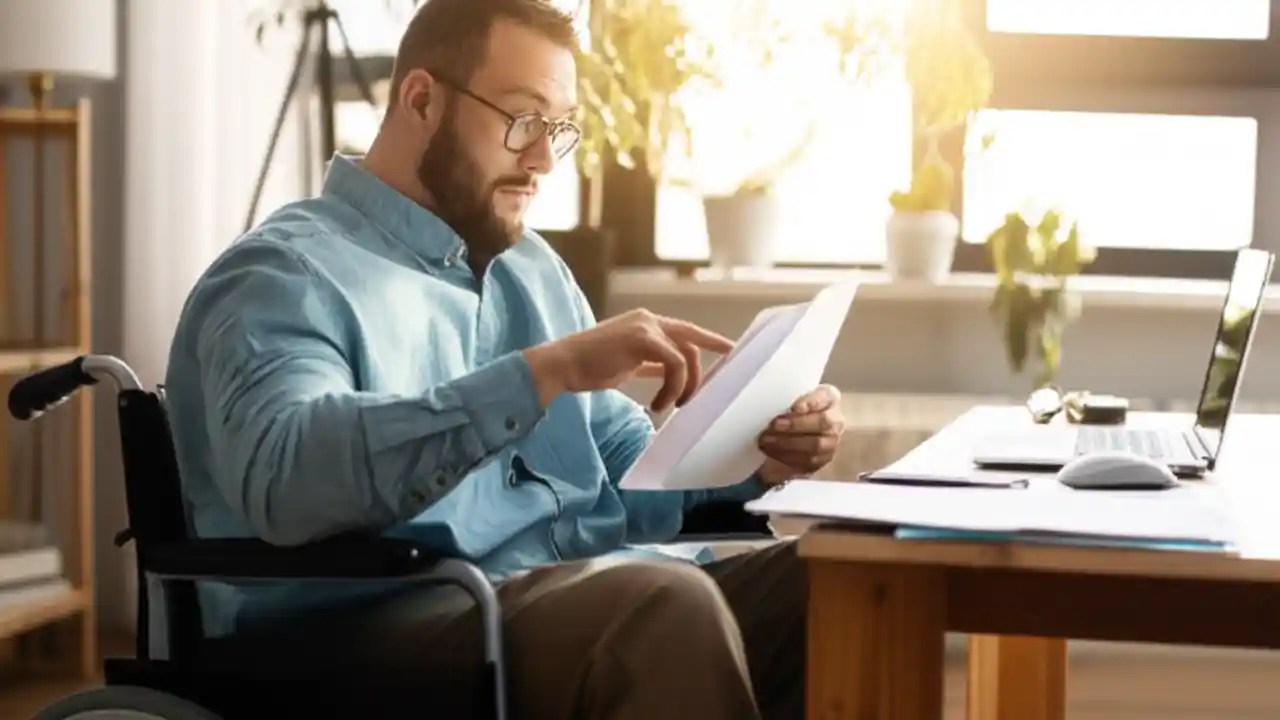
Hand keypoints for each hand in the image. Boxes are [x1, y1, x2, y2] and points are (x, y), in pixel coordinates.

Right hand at [523, 309, 733, 411]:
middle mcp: (649, 319)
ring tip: (668, 406)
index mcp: (645, 323)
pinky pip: (674, 363)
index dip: (711, 341)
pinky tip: (657, 404)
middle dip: (702, 371)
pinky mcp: (643, 338)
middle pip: (692, 340)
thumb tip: (667, 374)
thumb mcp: (626, 365)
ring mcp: (646, 326)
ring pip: (686, 355)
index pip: (686, 331)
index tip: (732, 351)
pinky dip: (672, 387)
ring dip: (682, 387)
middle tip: (699, 398)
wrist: (562, 364)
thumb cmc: (589, 368)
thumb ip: (649, 364)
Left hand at [756, 385, 844, 484]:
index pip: (825, 397)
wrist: (783, 435)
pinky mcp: (821, 461)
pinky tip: (771, 451)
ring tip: (767, 440)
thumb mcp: (786, 400)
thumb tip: (770, 400)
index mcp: (829, 398)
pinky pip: (807, 461)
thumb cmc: (785, 411)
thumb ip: (785, 399)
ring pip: (816, 445)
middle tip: (774, 425)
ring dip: (788, 443)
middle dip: (796, 424)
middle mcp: (835, 419)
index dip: (811, 402)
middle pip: (823, 422)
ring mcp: (831, 443)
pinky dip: (786, 457)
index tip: (794, 407)